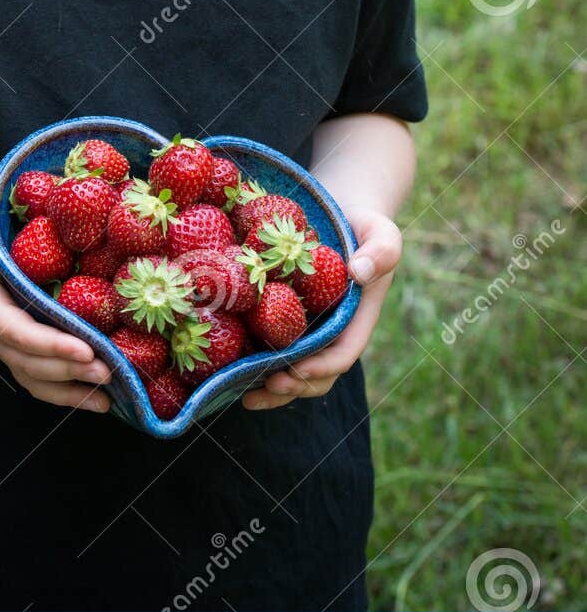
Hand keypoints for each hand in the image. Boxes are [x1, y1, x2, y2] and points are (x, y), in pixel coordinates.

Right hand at [0, 199, 111, 414]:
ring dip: (70, 391)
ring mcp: (5, 344)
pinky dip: (66, 392)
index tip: (84, 350)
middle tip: (107, 373)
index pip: (15, 330)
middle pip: (29, 361)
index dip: (48, 344)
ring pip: (35, 377)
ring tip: (106, 397)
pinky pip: (39, 379)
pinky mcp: (19, 349)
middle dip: (69, 371)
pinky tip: (95, 397)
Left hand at [241, 206, 401, 411]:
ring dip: (271, 387)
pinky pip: (271, 344)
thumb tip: (359, 272)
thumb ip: (380, 252)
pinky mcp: (284, 316)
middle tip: (265, 387)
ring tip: (245, 397)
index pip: (342, 354)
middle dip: (292, 386)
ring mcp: (308, 328)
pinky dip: (253, 359)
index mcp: (356, 320)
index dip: (321, 367)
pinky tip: (229, 366)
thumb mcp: (382, 234)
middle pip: (315, 374)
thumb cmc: (365, 226)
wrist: (342, 215)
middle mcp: (331, 332)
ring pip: (291, 368)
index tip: (298, 369)